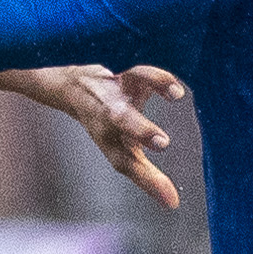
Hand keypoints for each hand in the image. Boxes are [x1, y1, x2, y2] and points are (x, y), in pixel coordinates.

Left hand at [0, 64, 186, 209]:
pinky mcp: (125, 53)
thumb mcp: (122, 152)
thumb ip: (147, 178)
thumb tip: (174, 205)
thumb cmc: (105, 124)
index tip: (169, 183)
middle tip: (162, 142)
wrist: (71, 81)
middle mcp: (111, 107)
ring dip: (155, 81)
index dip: (147, 174)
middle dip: (140, 130)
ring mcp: (117, 79)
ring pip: (134, 76)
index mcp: (110, 134)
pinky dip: (155, 50)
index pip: (126, 158)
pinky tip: (180, 50)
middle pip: (123, 119)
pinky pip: (140, 48)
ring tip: (176, 92)